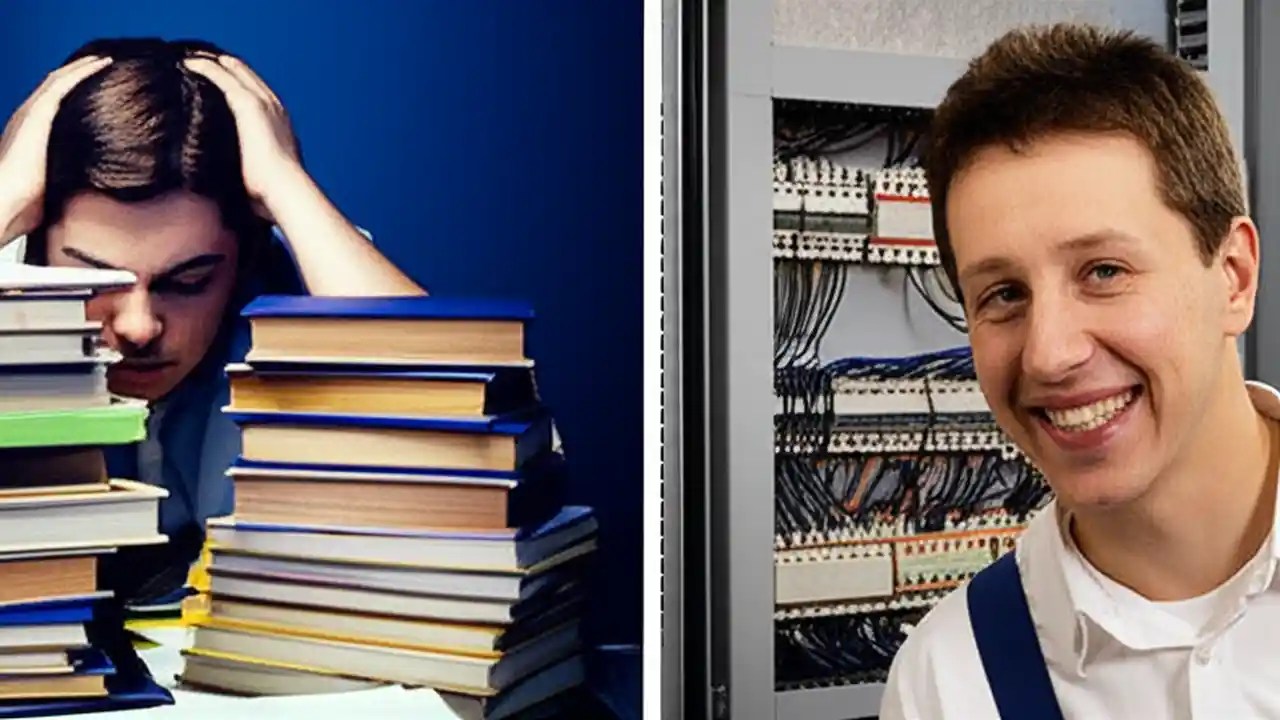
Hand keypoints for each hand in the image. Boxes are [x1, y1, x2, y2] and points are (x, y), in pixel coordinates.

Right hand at [0, 55, 111, 243]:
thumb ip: (66, 182)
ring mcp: (30, 115)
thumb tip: (93, 195)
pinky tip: (101, 63)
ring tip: (103, 61)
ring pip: (58, 81)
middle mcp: (27, 120)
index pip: (52, 109)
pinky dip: (82, 71)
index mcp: (29, 136)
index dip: (72, 97)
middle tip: (102, 68)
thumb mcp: (51, 189)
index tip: (95, 93)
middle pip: (54, 90)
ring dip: (82, 68)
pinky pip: (62, 84)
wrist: (3, 203)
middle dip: (76, 77)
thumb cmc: (23, 206)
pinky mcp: (37, 114)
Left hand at [182, 54, 306, 221]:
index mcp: (279, 126)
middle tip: (202, 62)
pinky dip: (206, 67)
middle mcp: (275, 109)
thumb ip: (246, 173)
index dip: (240, 85)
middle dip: (227, 69)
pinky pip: (222, 76)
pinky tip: (188, 64)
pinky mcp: (249, 104)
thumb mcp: (259, 180)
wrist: (284, 190)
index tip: (220, 82)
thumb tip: (226, 187)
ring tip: (193, 58)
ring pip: (236, 72)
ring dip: (215, 63)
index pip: (258, 96)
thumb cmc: (272, 196)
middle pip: (249, 78)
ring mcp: (264, 104)